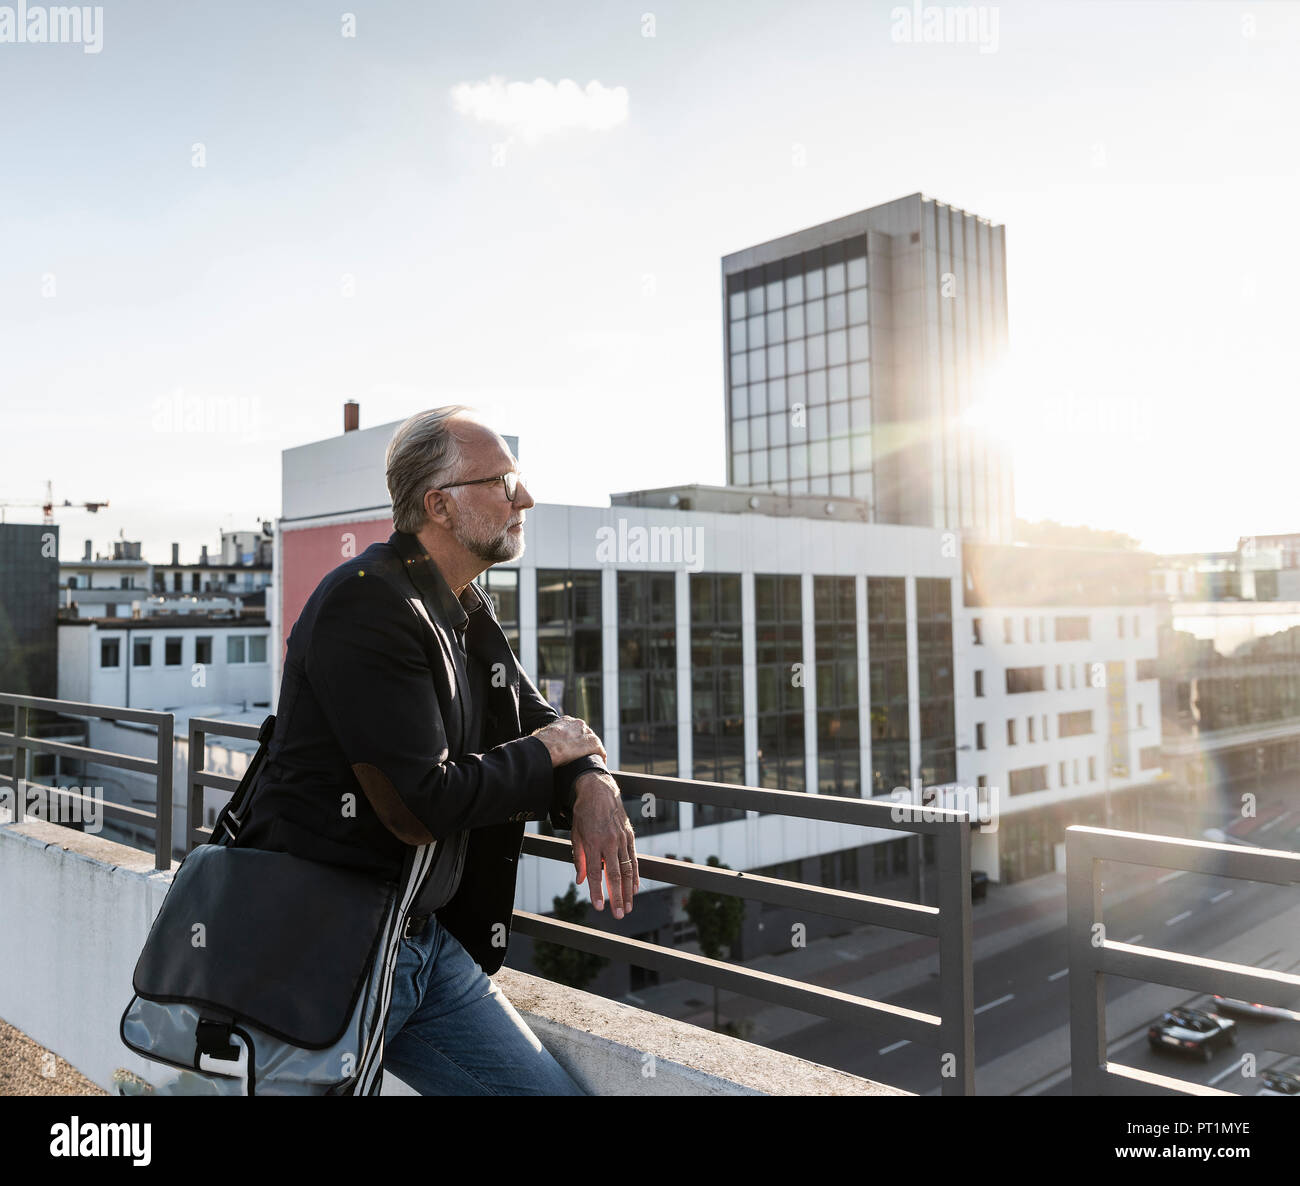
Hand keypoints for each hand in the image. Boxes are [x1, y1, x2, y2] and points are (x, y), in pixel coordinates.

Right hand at [530, 716, 606, 766]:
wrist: (546, 749)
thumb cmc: (540, 744)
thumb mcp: (542, 734)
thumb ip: (548, 735)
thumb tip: (543, 742)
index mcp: (566, 720)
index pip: (575, 729)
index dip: (576, 739)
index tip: (574, 748)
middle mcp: (578, 724)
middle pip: (586, 734)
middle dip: (585, 745)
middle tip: (582, 757)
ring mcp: (586, 732)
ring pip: (594, 742)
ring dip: (593, 752)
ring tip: (591, 762)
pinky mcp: (593, 743)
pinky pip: (600, 750)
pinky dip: (600, 757)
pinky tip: (599, 764)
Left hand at [570, 771, 637, 919]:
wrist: (599, 790)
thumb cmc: (584, 813)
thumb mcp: (575, 834)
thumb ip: (578, 858)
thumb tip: (580, 881)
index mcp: (592, 842)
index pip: (594, 873)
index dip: (597, 891)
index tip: (599, 907)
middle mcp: (609, 841)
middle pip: (614, 875)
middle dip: (616, 897)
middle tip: (619, 914)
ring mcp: (621, 839)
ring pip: (627, 869)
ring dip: (628, 891)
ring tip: (628, 907)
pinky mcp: (630, 836)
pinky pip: (634, 859)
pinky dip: (635, 875)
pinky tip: (635, 889)